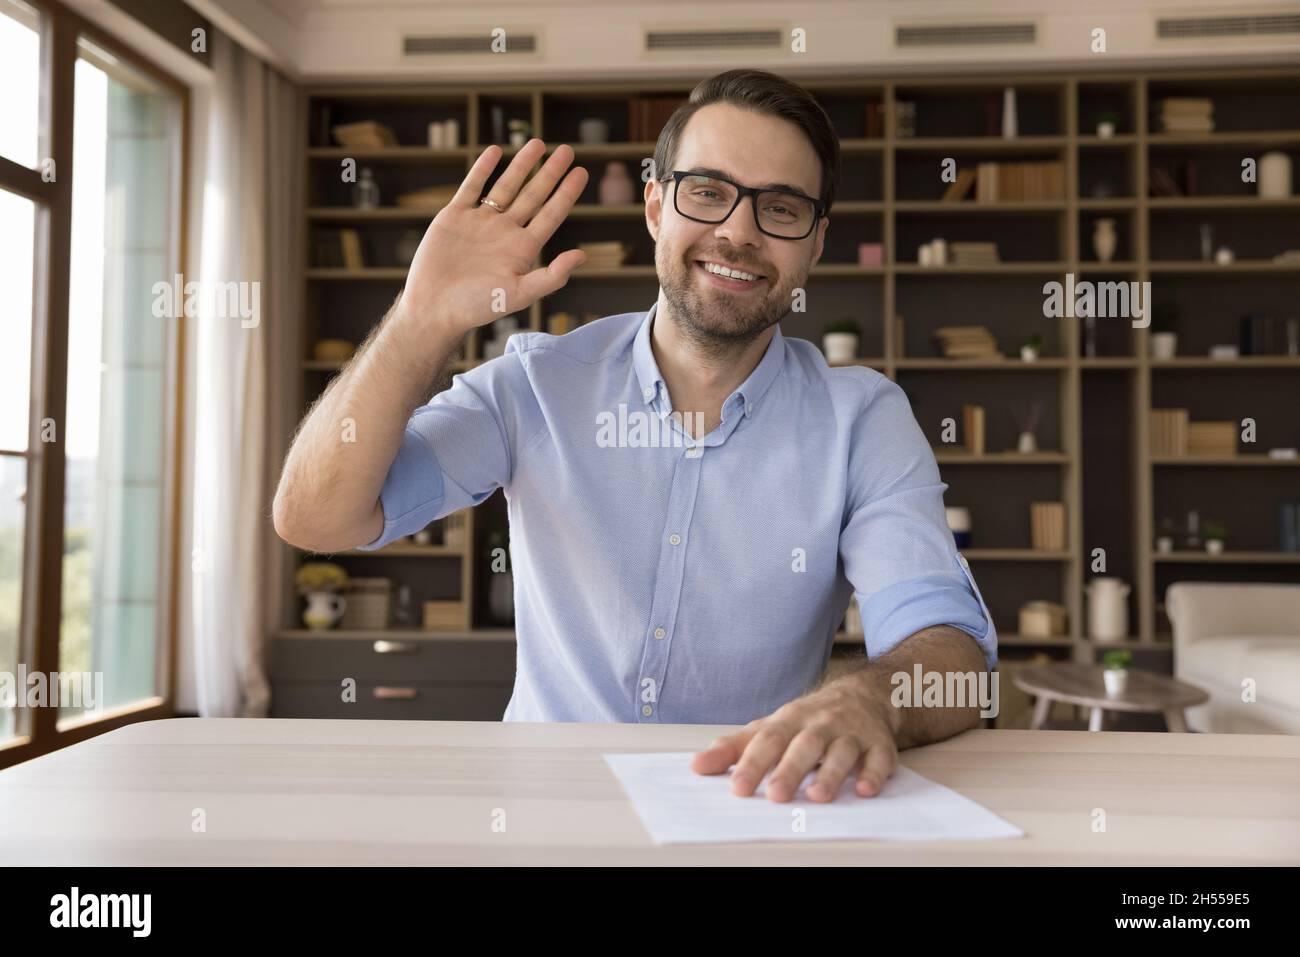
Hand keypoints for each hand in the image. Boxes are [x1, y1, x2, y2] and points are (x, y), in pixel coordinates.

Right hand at [395, 139, 588, 336]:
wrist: (434, 307)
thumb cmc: (477, 307)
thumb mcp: (519, 294)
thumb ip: (551, 276)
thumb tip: (582, 256)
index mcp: (522, 250)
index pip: (550, 215)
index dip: (566, 194)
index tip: (581, 172)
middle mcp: (504, 233)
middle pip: (533, 196)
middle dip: (550, 173)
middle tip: (567, 150)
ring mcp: (480, 223)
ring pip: (505, 187)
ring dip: (521, 165)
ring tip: (537, 144)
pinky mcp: (454, 217)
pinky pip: (471, 187)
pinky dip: (482, 169)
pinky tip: (495, 151)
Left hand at [690, 679, 899, 802]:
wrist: (863, 695)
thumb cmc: (808, 720)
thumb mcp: (770, 727)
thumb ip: (734, 747)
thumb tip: (697, 766)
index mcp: (789, 720)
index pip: (768, 740)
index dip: (752, 763)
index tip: (738, 788)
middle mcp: (820, 724)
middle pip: (804, 745)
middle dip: (790, 770)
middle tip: (776, 795)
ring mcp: (851, 733)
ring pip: (841, 751)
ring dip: (830, 774)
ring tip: (817, 797)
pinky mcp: (879, 744)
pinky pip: (880, 758)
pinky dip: (874, 773)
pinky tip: (865, 789)